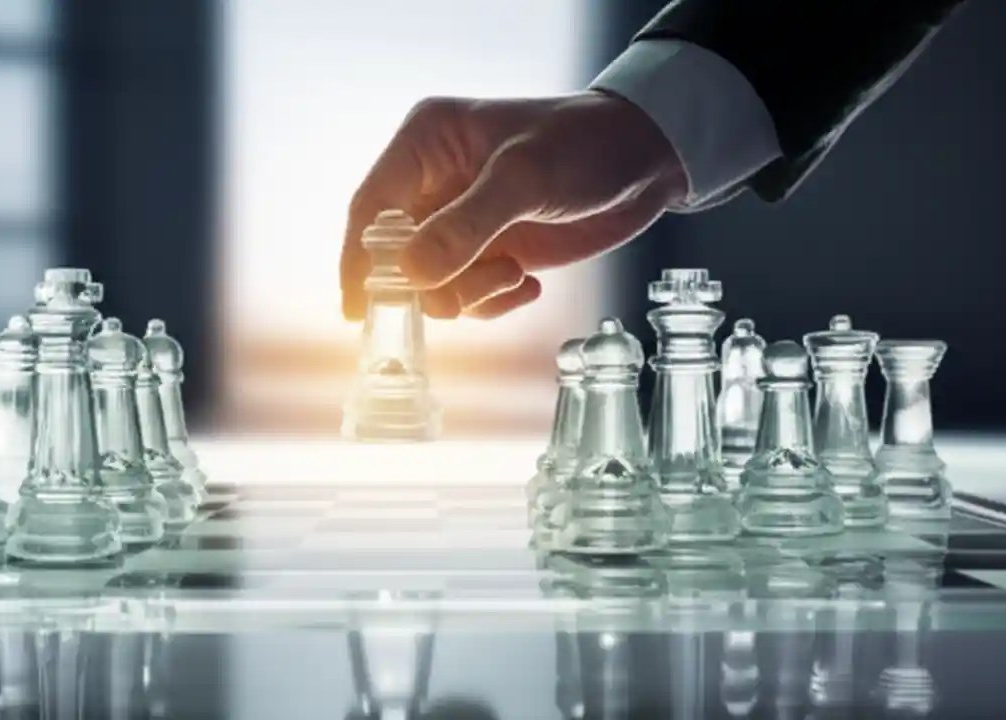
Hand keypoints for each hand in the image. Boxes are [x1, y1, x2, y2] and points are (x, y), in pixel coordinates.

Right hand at [341, 91, 687, 319]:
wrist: (648, 160)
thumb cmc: (585, 146)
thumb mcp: (525, 179)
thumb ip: (467, 227)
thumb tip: (411, 275)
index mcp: (426, 144)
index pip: (372, 207)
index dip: (358, 258)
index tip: (357, 307)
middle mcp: (435, 184)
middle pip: (396, 255)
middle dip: (428, 284)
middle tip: (460, 294)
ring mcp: (462, 221)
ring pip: (433, 283)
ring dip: (470, 293)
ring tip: (515, 273)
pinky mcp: (491, 250)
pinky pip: (468, 295)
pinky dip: (494, 301)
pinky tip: (530, 282)